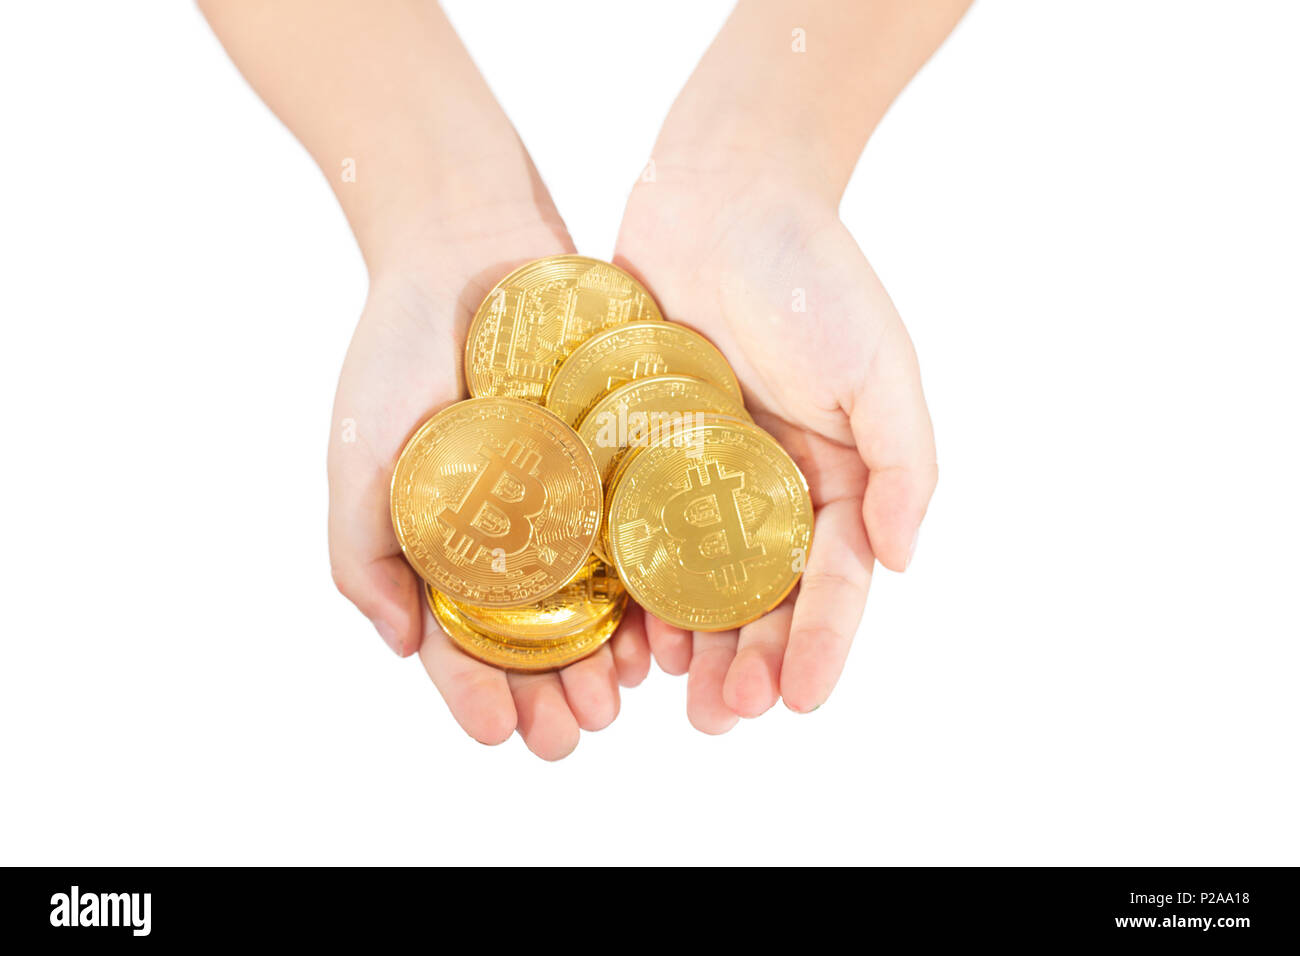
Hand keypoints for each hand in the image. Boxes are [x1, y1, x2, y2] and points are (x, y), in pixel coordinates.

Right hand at [327, 210, 650, 759]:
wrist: (467, 239)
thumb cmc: (395, 345)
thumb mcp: (358, 453)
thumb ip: (362, 552)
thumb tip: (399, 645)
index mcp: (440, 541)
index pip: (458, 639)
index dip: (475, 693)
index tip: (500, 734)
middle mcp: (509, 531)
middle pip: (533, 635)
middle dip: (549, 692)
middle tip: (573, 734)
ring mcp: (567, 498)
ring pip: (592, 599)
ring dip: (604, 658)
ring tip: (620, 698)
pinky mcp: (618, 457)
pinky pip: (637, 533)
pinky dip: (648, 585)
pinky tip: (664, 623)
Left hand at [613, 167, 936, 731]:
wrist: (721, 191)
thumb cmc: (812, 272)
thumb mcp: (881, 366)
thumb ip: (905, 465)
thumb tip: (902, 562)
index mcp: (834, 476)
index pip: (835, 579)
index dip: (825, 644)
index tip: (804, 703)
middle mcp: (767, 486)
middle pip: (762, 596)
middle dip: (751, 663)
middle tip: (722, 720)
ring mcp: (698, 473)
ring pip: (694, 579)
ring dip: (690, 642)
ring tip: (672, 694)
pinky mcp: (636, 449)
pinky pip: (631, 530)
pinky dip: (629, 582)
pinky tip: (618, 625)